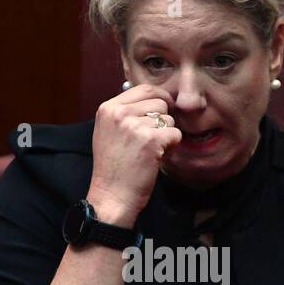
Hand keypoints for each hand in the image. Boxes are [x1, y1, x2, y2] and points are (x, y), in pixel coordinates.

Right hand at [87, 84, 181, 225]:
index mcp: (107, 108)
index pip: (143, 89)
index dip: (159, 98)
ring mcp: (135, 125)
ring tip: (151, 151)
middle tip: (152, 140)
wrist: (111, 195)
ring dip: (166, 135)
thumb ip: (126, 113)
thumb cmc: (113, 168)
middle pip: (159, 102)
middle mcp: (119, 113)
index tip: (163, 110)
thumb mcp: (109, 132)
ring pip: (168, 119)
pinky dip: (172, 147)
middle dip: (162, 120)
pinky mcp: (151, 140)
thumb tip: (155, 98)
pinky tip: (157, 158)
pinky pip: (175, 133)